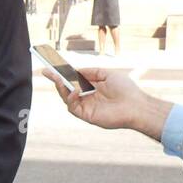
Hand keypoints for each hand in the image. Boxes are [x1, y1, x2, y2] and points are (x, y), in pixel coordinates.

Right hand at [43, 66, 170, 138]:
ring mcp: (86, 106)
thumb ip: (91, 72)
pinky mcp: (87, 116)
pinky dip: (70, 99)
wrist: (135, 105)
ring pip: (67, 98)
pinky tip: (74, 91)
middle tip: (47, 72)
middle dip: (56, 80)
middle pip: (67, 89)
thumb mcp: (107, 73)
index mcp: (92, 86)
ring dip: (61, 88)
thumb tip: (76, 70)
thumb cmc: (126, 89)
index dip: (63, 74)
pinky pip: (72, 107)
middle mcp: (88, 97)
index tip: (53, 67)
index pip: (74, 80)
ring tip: (59, 79)